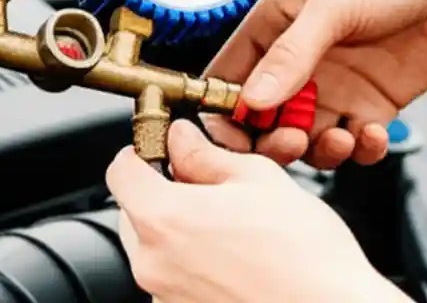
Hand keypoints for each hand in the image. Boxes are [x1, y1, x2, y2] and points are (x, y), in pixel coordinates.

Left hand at [106, 120, 408, 302]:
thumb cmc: (306, 256)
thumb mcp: (259, 180)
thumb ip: (207, 155)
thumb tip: (182, 139)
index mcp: (163, 219)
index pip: (120, 171)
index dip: (144, 151)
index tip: (167, 149)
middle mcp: (153, 265)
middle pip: (134, 212)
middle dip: (164, 194)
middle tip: (210, 189)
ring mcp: (165, 298)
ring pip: (156, 249)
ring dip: (181, 233)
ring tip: (233, 230)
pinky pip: (174, 282)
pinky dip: (194, 267)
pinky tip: (236, 263)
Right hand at [205, 0, 426, 167]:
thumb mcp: (334, 4)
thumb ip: (291, 54)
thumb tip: (251, 100)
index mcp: (273, 25)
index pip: (228, 77)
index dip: (223, 111)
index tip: (234, 136)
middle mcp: (298, 60)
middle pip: (262, 120)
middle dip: (271, 140)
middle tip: (292, 141)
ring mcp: (335, 86)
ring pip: (305, 140)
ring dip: (317, 151)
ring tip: (340, 139)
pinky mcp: (372, 105)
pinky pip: (352, 143)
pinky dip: (359, 150)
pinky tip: (372, 133)